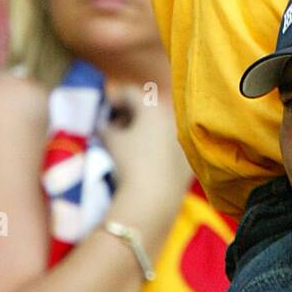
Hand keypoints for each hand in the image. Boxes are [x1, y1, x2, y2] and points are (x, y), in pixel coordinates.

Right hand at [101, 82, 193, 228]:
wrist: (154, 197)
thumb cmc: (130, 162)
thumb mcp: (111, 141)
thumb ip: (104, 127)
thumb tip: (102, 125)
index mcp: (153, 108)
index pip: (131, 93)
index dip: (115, 98)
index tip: (106, 108)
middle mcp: (172, 117)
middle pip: (149, 108)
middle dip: (131, 113)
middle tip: (115, 125)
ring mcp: (183, 136)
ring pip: (162, 124)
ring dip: (146, 128)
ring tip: (129, 142)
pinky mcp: (189, 156)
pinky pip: (172, 142)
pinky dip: (159, 144)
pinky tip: (146, 156)